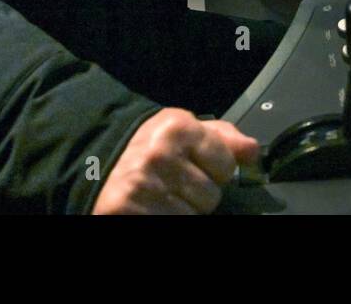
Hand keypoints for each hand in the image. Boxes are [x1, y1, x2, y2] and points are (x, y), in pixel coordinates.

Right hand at [92, 108, 259, 213]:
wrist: (96, 162)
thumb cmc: (148, 148)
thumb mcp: (182, 130)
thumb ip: (222, 138)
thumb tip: (254, 152)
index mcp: (177, 128)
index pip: (227, 165)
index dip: (215, 169)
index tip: (195, 165)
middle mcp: (160, 155)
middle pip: (211, 196)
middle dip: (197, 193)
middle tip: (173, 184)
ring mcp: (143, 186)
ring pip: (193, 216)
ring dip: (181, 210)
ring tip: (161, 196)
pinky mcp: (128, 211)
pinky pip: (172, 224)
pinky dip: (164, 218)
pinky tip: (151, 208)